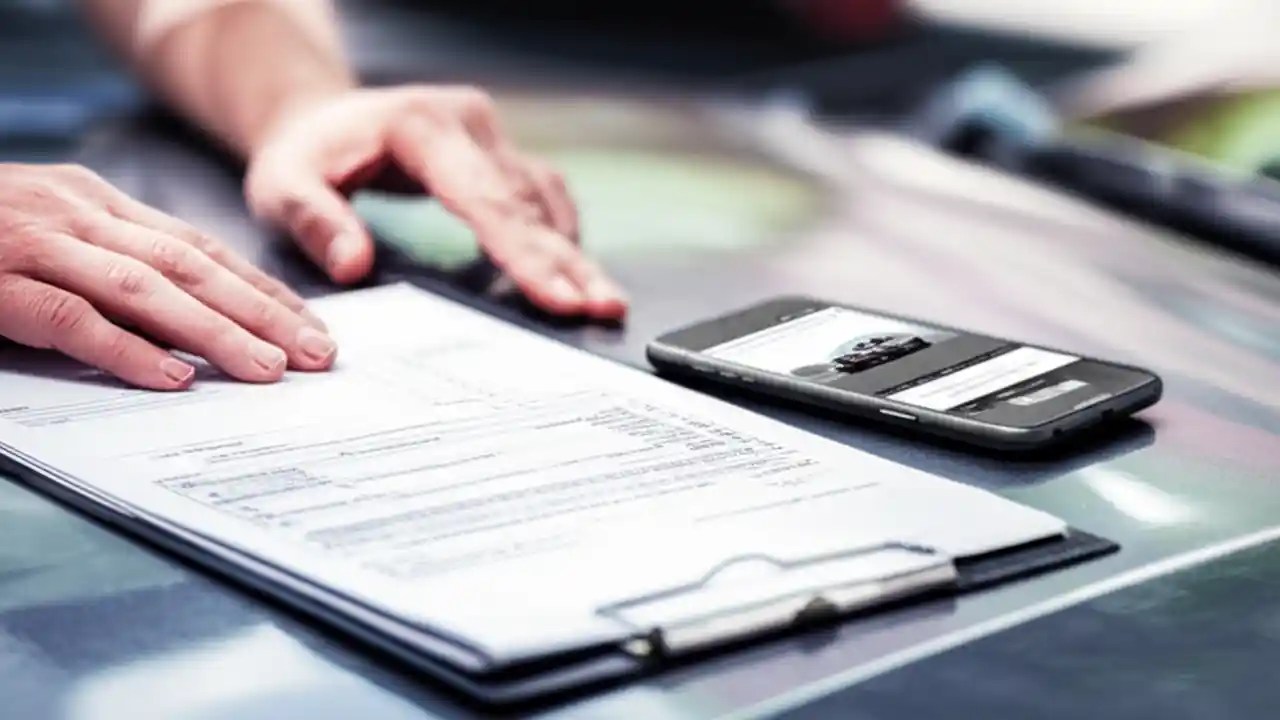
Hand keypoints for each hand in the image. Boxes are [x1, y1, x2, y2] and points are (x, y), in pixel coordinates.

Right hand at [0, 163, 335, 389]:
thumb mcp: (58, 234)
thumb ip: (116, 264)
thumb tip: (190, 323)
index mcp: (99, 202)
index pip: (201, 248)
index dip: (262, 287)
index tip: (311, 325)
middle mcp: (78, 215)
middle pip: (191, 268)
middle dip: (262, 313)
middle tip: (317, 355)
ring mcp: (35, 245)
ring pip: (145, 290)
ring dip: (214, 333)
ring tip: (267, 371)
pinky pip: (69, 318)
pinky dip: (124, 350)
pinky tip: (170, 379)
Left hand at [243, 85, 627, 319]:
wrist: (318, 118)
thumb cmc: (303, 154)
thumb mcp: (281, 187)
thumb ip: (315, 222)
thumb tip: (354, 265)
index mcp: (422, 126)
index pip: (484, 198)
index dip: (523, 253)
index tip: (558, 297)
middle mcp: (470, 123)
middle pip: (527, 204)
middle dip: (569, 263)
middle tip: (604, 308)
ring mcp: (492, 138)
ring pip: (545, 202)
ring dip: (574, 255)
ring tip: (603, 302)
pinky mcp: (501, 156)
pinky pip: (542, 198)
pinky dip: (560, 239)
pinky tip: (575, 274)